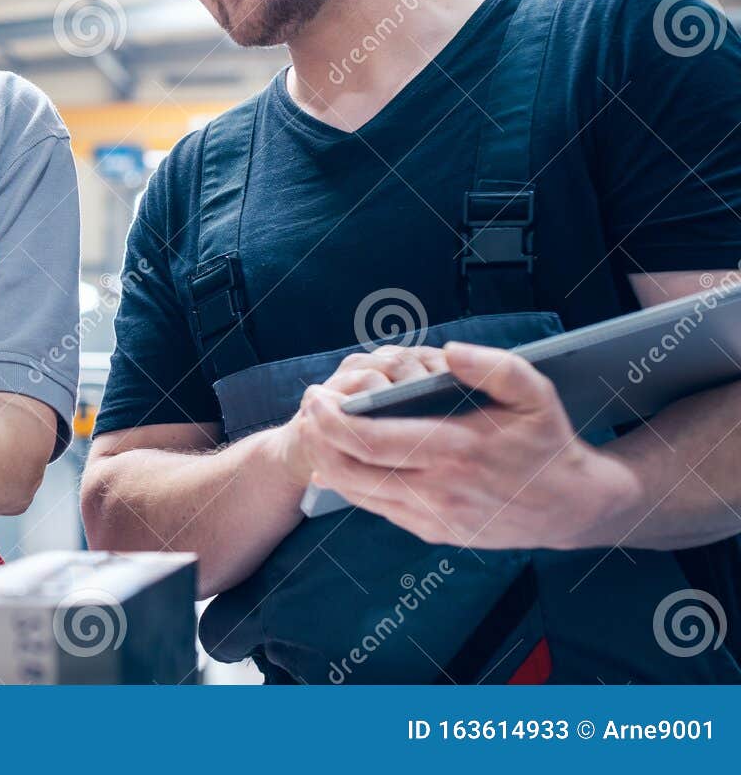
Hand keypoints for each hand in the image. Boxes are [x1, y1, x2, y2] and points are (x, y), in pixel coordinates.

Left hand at [302, 341, 642, 548]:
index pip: (370, 441)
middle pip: (352, 471)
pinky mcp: (435, 532)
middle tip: (309, 408)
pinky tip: (345, 461)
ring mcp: (435, 517)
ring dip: (330, 462)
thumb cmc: (548, 439)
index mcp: (456, 451)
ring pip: (358, 495)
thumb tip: (448, 350)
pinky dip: (353, 485)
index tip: (315, 396)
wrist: (573, 504)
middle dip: (319, 438)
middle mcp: (439, 490)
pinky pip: (379, 509)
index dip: (331, 420)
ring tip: (320, 430)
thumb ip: (492, 365)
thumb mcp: (534, 391)